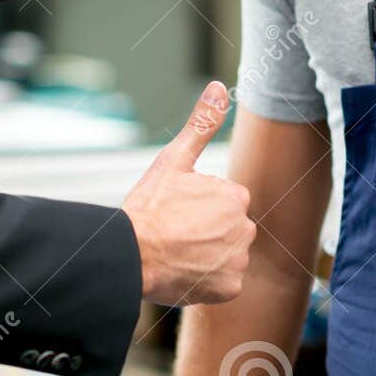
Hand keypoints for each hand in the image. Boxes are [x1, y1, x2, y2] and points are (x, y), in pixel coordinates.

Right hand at [123, 81, 255, 305]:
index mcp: (236, 196)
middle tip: (175, 233)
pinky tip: (184, 272)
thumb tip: (218, 87)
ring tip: (177, 252)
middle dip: (206, 232)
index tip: (176, 211)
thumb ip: (201, 124)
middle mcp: (245, 229)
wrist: (131, 254)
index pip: (223, 202)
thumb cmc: (149, 206)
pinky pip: (222, 283)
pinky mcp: (229, 289)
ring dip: (206, 256)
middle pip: (227, 229)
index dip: (197, 206)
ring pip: (225, 255)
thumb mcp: (174, 159)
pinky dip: (206, 280)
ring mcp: (238, 261)